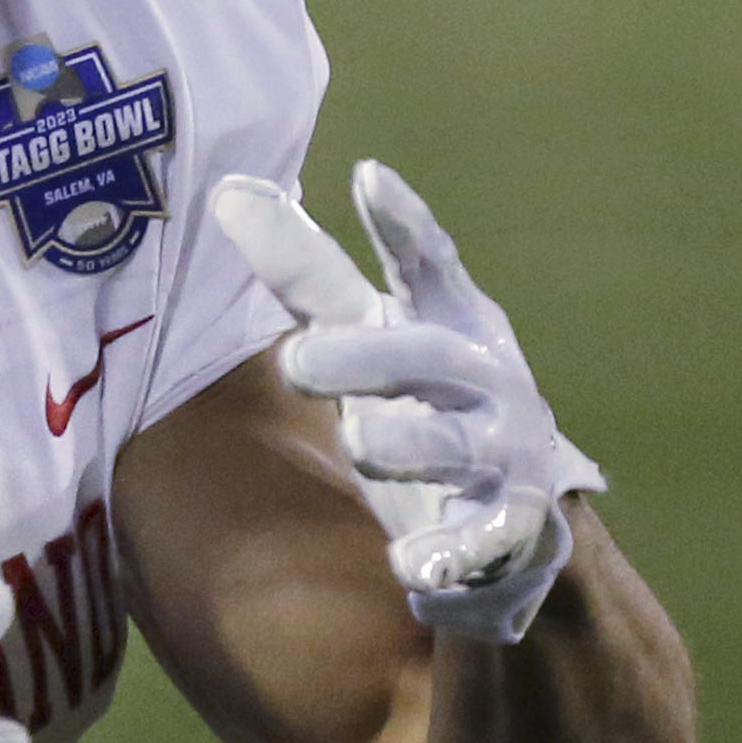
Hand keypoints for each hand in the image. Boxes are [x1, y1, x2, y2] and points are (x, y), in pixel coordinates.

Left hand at [208, 161, 602, 644]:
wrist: (513, 518)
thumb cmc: (422, 394)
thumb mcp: (370, 331)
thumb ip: (308, 271)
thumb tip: (228, 190)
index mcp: (451, 319)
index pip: (428, 263)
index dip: (403, 222)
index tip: (367, 175)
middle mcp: (486, 378)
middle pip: (426, 356)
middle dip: (365, 356)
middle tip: (296, 362)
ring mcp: (504, 453)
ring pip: (453, 446)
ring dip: (407, 443)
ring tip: (363, 443)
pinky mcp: (509, 529)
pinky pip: (480, 543)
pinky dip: (446, 555)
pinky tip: (410, 567)